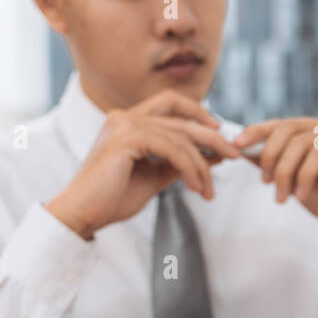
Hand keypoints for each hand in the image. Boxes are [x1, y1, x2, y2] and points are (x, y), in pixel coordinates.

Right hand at [47, 90, 241, 238]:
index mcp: (128, 121)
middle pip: (181, 117)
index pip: (170, 103)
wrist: (82, 214)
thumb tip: (209, 158)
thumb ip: (176, 165)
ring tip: (209, 189)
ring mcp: (124, 125)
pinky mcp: (126, 139)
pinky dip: (189, 168)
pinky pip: (171, 148)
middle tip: (234, 155)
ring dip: (202, 164)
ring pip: (180, 136)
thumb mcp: (152, 179)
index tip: (219, 131)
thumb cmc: (112, 199)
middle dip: (212, 136)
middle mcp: (124, 116)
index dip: (198, 112)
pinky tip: (196, 187)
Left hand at [234, 118, 317, 249]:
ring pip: (301, 143)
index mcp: (314, 131)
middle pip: (287, 130)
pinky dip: (305, 176)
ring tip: (283, 197)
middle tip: (265, 183)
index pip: (280, 124)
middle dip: (270, 157)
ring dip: (286, 172)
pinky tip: (301, 195)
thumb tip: (244, 152)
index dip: (256, 131)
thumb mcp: (295, 182)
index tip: (236, 144)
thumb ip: (275, 166)